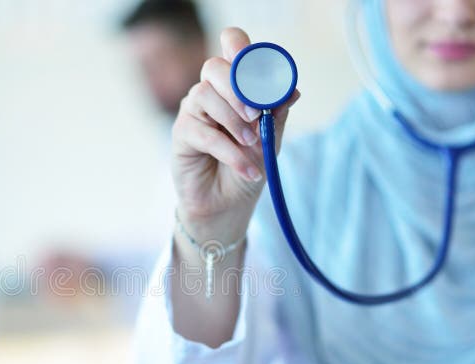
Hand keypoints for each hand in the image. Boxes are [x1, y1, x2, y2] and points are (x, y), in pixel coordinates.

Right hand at [171, 27, 299, 245]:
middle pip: (214, 67)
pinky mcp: (181, 135)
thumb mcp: (270, 139)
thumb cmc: (247, 167)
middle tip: (256, 115)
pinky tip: (247, 169)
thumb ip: (277, 113)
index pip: (230, 47)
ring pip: (205, 95)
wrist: (228, 206)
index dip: (240, 48)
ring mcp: (193, 112)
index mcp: (233, 85)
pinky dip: (230, 152)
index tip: (257, 68)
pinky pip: (203, 133)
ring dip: (234, 121)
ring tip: (252, 145)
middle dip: (238, 87)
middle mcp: (210, 93)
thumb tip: (292, 90)